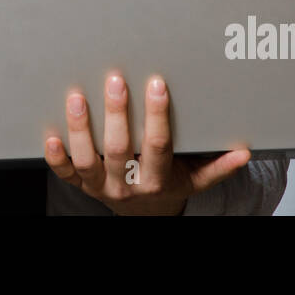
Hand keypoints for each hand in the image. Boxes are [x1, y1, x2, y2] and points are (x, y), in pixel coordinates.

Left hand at [44, 73, 250, 215]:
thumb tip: (244, 152)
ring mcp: (101, 186)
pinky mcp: (81, 185)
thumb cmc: (170, 186)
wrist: (144, 214)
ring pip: (88, 159)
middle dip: (116, 113)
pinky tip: (49, 135)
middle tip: (115, 80)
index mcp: (158, 179)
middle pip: (119, 148)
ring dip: (80, 129)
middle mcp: (127, 184)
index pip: (157, 144)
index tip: (157, 83)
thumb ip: (217, 166)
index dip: (157, 114)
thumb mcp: (196, 179)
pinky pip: (65, 174)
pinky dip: (56, 157)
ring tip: (77, 97)